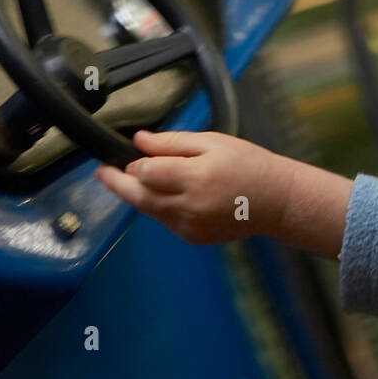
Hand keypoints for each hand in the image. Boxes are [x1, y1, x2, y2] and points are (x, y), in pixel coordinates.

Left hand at [93, 129, 293, 244]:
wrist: (276, 201)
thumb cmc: (249, 166)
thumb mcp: (214, 142)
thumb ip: (173, 142)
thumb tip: (139, 141)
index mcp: (196, 177)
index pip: (146, 171)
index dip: (137, 161)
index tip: (135, 152)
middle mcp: (190, 206)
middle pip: (138, 196)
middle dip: (116, 183)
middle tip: (101, 172)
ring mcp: (189, 226)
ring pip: (148, 210)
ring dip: (139, 194)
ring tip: (133, 179)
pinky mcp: (191, 237)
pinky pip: (164, 220)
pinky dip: (159, 206)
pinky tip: (171, 194)